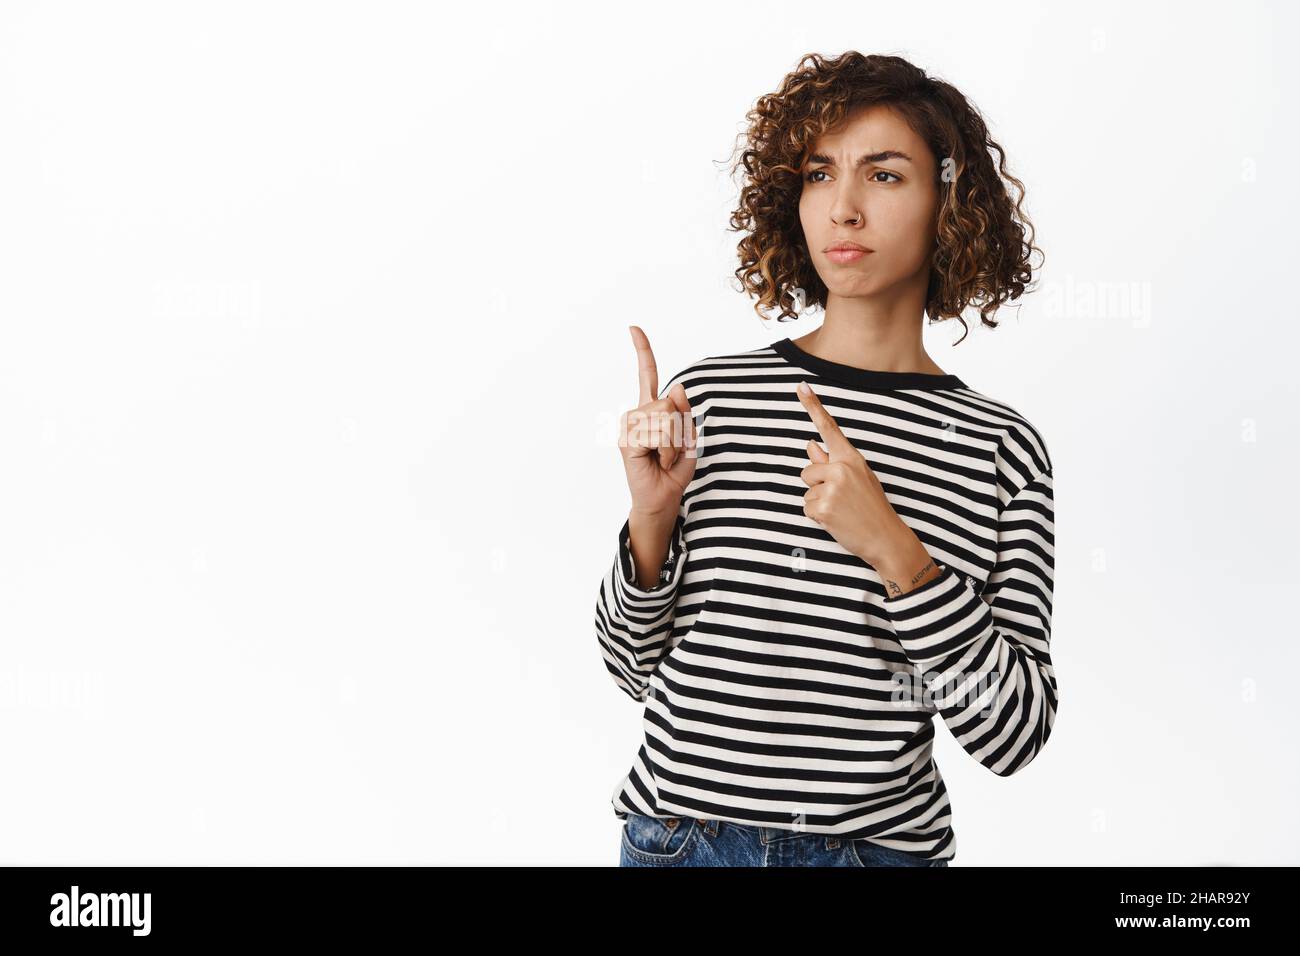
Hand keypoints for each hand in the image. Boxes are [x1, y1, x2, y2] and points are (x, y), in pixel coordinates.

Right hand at [618, 325, 697, 522]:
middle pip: (669, 401)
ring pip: (666, 415)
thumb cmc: (674, 470)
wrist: (663, 498)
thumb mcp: (689, 436)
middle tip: (672, 450)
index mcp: (650, 410)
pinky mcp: (626, 440)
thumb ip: (684, 412)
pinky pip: (660, 432)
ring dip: (675, 442)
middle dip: (681, 428)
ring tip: (664, 457)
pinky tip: (658, 461)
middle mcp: (635, 414)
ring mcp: (628, 426)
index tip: (633, 328)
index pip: (646, 375)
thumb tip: (678, 386)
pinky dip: (668, 450)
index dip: (642, 351)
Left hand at [795, 380, 914, 568]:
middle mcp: (841, 468)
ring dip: (817, 503)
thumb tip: (810, 445)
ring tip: (841, 511)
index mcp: (851, 458)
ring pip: (806, 491)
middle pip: (807, 470)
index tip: (801, 386)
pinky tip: (836, 521)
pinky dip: (817, 517)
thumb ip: (833, 462)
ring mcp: (832, 487)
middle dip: (817, 485)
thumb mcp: (858, 479)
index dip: (813, 406)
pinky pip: (806, 508)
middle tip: (841, 499)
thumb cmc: (872, 508)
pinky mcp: (822, 507)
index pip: (829, 428)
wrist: (885, 537)